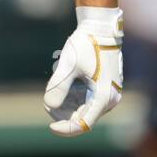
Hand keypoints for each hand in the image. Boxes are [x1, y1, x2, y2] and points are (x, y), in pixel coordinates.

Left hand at [44, 6, 123, 135]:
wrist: (100, 27)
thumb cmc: (85, 44)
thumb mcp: (68, 64)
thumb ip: (58, 86)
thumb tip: (49, 105)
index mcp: (104, 96)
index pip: (84, 124)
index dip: (66, 129)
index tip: (50, 127)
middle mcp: (110, 98)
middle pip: (83, 118)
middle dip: (63, 114)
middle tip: (46, 102)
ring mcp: (109, 93)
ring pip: (85, 109)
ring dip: (67, 105)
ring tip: (53, 91)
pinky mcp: (105, 87)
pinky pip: (88, 100)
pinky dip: (74, 97)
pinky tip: (64, 85)